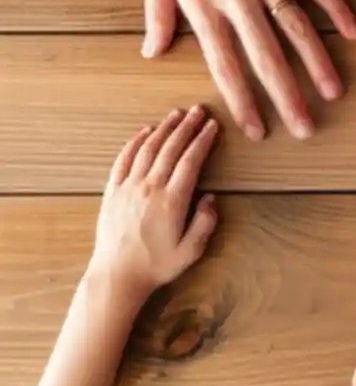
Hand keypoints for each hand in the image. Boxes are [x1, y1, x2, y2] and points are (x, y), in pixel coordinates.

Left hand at [86, 107, 219, 302]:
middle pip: (170, 149)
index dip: (203, 141)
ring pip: (148, 149)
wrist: (117, 275)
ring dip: (164, 129)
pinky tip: (145, 131)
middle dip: (186, 127)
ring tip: (177, 114)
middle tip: (199, 111)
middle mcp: (149, 189)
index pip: (191, 162)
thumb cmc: (156, 266)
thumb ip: (204, 223)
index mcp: (171, 202)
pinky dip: (135, 142)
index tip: (212, 127)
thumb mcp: (191, 251)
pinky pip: (124, 159)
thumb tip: (210, 199)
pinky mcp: (113, 191)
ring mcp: (128, 188)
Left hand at [132, 0, 355, 140]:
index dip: (242, 100)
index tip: (258, 129)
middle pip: (265, 55)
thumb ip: (158, 12)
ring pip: (295, 26)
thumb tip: (153, 51)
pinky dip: (335, 8)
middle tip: (305, 128)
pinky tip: (350, 32)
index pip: (224, 63)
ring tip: (333, 92)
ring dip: (316, 63)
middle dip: (287, 97)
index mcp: (200, 0)